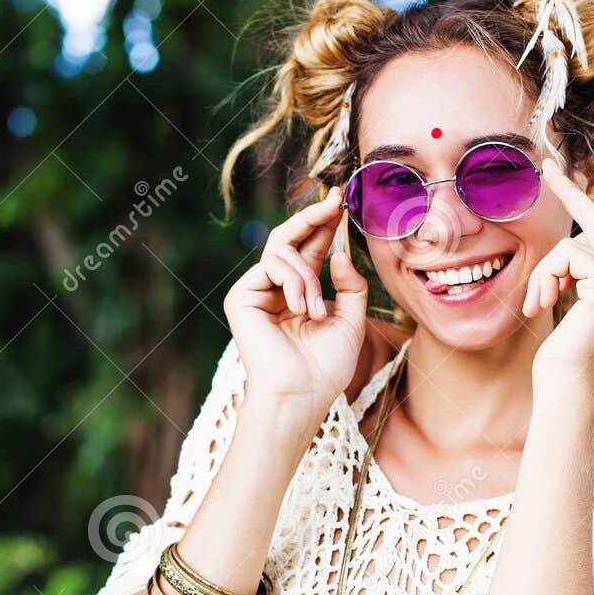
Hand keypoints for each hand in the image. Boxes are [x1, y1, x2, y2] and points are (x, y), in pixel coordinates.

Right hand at [223, 187, 368, 420]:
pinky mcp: (242, 297)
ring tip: (317, 313)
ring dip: (308, 277)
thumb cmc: (326, 366)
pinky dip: (294, 283)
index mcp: (300, 293)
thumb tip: (339, 254)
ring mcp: (257, 291)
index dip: (325, 224)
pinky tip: (302, 310)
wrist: (302, 394)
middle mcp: (276, 289)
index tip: (341, 200)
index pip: (311, 249)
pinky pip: (271, 266)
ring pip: (283, 251)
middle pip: (289, 238)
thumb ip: (350, 286)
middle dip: (314, 217)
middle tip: (335, 201)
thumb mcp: (351, 320)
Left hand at [522, 158, 593, 385]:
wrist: (564, 386)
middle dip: (570, 194)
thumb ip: (576, 278)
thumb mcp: (568, 307)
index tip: (558, 173)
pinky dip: (546, 278)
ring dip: (542, 274)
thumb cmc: (558, 356)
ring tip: (537, 305)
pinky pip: (568, 256)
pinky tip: (544, 307)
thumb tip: (569, 250)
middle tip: (546, 166)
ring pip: (572, 246)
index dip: (582, 201)